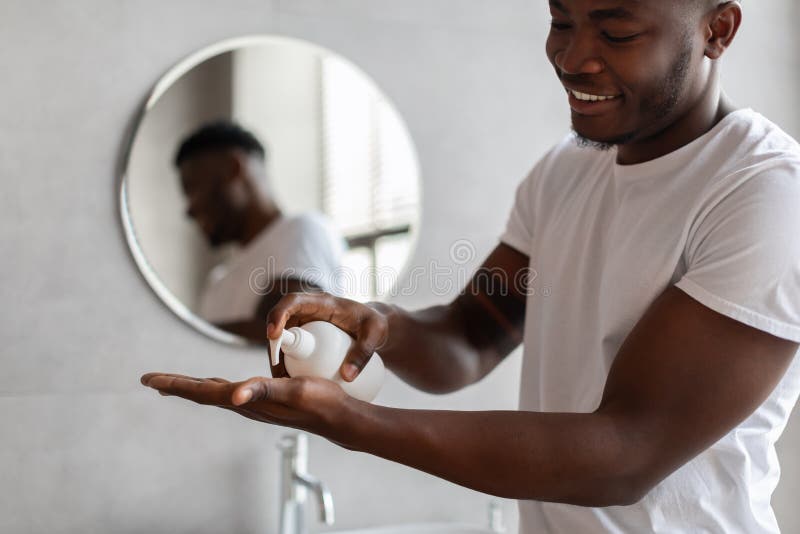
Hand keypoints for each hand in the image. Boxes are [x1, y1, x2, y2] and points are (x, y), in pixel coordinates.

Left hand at [140, 372, 356, 445]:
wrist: (338, 418)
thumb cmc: (319, 402)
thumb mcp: (293, 390)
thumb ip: (264, 390)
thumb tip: (234, 395)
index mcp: (246, 401)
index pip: (201, 391)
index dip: (175, 384)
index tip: (149, 380)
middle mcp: (246, 404)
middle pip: (202, 393)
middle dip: (177, 386)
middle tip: (151, 380)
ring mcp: (254, 405)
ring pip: (215, 394)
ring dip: (193, 387)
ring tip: (175, 384)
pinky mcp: (264, 402)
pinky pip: (232, 392)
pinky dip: (216, 386)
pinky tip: (219, 385)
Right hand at [267, 293, 388, 381]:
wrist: (373, 327)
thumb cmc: (374, 324)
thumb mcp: (375, 334)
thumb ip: (364, 352)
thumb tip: (347, 376)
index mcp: (321, 302)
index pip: (292, 301)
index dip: (278, 315)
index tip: (273, 335)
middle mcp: (307, 311)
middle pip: (280, 324)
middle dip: (274, 347)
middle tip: (277, 372)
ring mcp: (304, 325)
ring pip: (282, 340)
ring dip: (277, 360)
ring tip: (283, 384)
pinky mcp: (305, 339)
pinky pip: (291, 351)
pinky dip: (287, 365)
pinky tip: (290, 384)